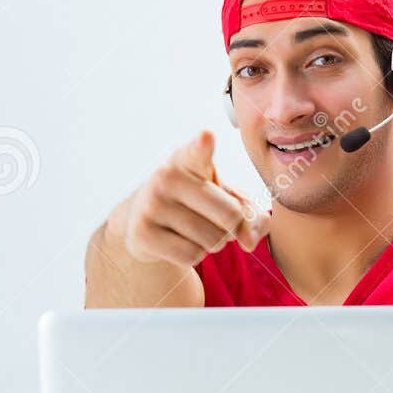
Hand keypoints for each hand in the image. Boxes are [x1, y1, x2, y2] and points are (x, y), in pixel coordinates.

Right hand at [117, 131, 267, 268]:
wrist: (143, 220)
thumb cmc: (195, 203)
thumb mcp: (224, 197)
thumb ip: (250, 214)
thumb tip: (250, 241)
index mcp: (189, 159)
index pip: (198, 152)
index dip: (203, 145)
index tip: (206, 136)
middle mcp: (166, 176)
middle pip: (230, 214)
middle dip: (232, 227)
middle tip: (213, 219)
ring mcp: (151, 204)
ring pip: (212, 240)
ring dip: (212, 243)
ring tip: (193, 229)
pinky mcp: (142, 233)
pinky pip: (192, 256)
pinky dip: (195, 256)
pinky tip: (178, 242)